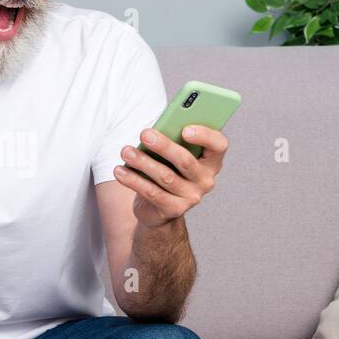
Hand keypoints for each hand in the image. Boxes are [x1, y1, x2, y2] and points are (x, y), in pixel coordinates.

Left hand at [111, 125, 227, 228]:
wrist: (159, 208)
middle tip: (145, 133)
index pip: (218, 145)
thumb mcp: (171, 154)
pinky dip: (133, 180)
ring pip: (166, 177)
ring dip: (143, 162)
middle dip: (164, 146)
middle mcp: (205, 180)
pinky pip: (152, 193)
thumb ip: (171, 140)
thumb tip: (154, 130)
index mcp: (210, 161)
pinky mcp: (174, 210)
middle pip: (186, 161)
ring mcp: (192, 197)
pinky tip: (120, 170)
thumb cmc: (166, 170)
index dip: (205, 136)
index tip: (185, 129)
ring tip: (126, 151)